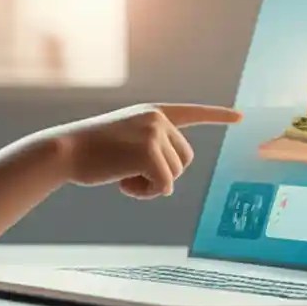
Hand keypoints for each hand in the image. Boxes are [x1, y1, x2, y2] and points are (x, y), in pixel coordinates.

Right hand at [49, 104, 241, 198]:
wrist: (65, 150)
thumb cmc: (90, 151)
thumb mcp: (123, 143)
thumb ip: (149, 152)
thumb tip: (168, 185)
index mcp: (152, 113)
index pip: (192, 113)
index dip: (217, 116)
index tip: (241, 116)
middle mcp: (157, 119)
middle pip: (185, 159)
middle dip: (164, 174)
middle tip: (131, 175)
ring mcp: (154, 133)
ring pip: (176, 174)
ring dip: (152, 185)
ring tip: (123, 177)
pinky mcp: (149, 153)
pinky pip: (164, 186)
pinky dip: (146, 192)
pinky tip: (123, 184)